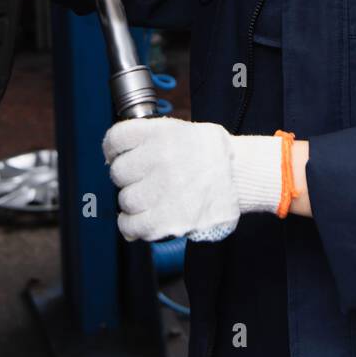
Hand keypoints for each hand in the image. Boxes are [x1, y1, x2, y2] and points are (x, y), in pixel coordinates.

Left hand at [102, 116, 283, 242]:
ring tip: (150, 200)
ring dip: (134, 202)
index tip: (115, 155)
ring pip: (125, 200)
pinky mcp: (166, 221)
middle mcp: (159, 159)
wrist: (242, 178)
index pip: (116, 138)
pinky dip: (132, 226)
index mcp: (162, 133)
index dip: (112, 149)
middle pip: (118, 172)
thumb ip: (152, 137)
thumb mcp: (185, 130)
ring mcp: (162, 191)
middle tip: (143, 180)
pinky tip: (142, 220)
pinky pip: (130, 226)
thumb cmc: (213, 154)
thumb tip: (118, 153)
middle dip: (128, 178)